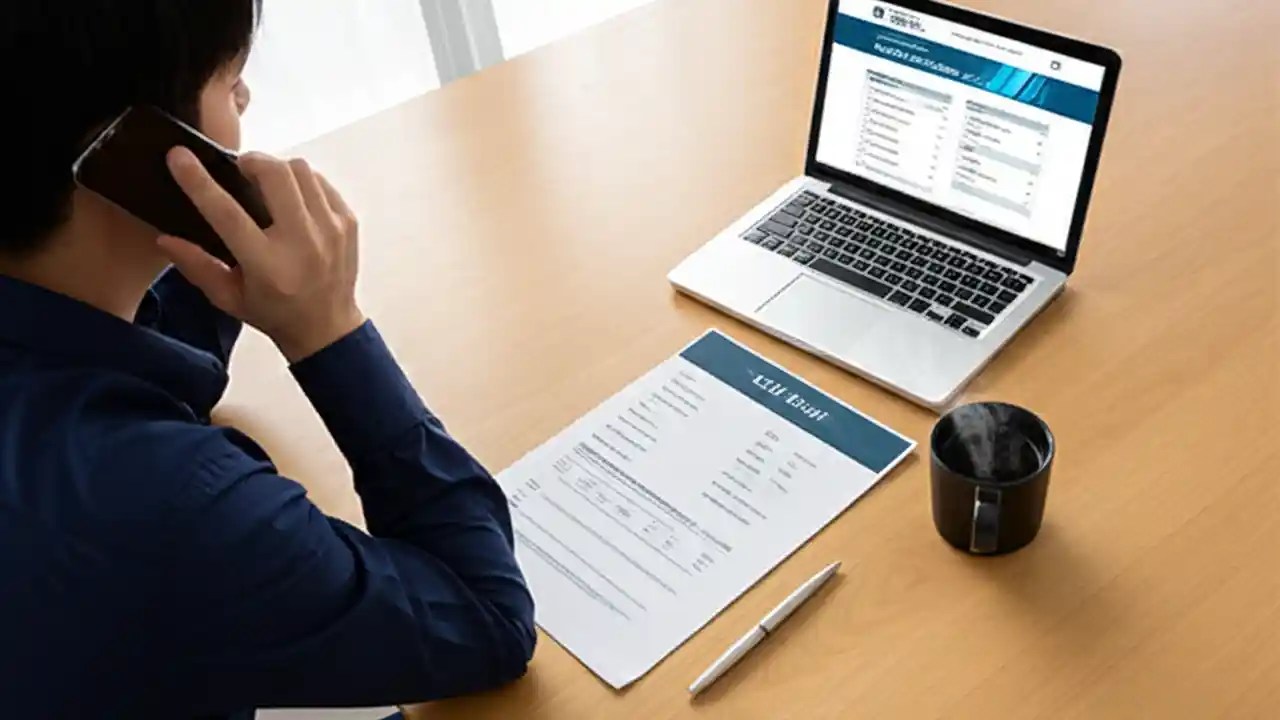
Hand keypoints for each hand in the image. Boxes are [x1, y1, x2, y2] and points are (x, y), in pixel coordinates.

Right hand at [160, 148, 365, 362]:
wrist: (328, 327)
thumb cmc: (274, 312)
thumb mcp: (228, 298)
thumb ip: (196, 266)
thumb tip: (164, 238)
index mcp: (268, 265)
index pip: (228, 213)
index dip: (200, 182)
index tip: (180, 157)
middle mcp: (303, 243)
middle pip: (275, 175)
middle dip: (250, 161)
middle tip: (239, 169)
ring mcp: (331, 230)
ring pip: (301, 170)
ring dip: (277, 168)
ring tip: (266, 182)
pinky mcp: (348, 222)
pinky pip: (321, 182)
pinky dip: (302, 181)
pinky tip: (292, 197)